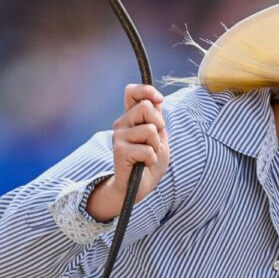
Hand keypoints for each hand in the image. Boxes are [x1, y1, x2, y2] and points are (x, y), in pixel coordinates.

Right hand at [87, 84, 169, 220]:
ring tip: (149, 156)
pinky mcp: (119, 151)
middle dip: (160, 125)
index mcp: (131, 117)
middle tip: (155, 142)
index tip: (159, 100)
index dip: (146, 91)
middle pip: (146, 107)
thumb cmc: (150, 162)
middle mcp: (122, 123)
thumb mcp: (160, 138)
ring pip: (150, 130)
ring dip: (156, 147)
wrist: (139, 187)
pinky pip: (146, 150)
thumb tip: (157, 100)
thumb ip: (158, 119)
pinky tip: (144, 164)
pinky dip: (151, 159)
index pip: (132, 92)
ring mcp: (118, 136)